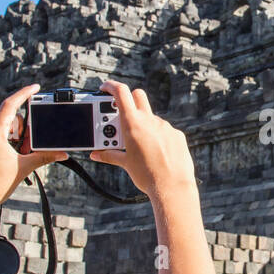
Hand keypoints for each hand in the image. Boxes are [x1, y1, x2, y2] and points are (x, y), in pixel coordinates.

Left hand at [0, 84, 67, 222]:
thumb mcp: (22, 169)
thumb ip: (43, 157)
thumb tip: (62, 153)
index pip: (10, 105)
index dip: (24, 94)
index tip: (35, 88)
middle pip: (10, 119)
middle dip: (25, 128)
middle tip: (33, 145)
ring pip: (3, 129)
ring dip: (17, 137)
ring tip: (22, 155)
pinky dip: (8, 142)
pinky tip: (13, 157)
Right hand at [89, 80, 196, 198]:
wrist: (172, 187)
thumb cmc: (146, 175)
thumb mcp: (125, 163)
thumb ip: (109, 155)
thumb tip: (96, 154)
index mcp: (133, 124)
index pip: (121, 93)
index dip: (111, 86)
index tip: (105, 88)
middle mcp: (150, 120)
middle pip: (137, 96)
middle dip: (127, 100)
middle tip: (120, 116)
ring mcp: (165, 126)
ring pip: (151, 117)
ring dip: (142, 124)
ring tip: (138, 145)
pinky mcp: (177, 135)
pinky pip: (164, 130)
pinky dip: (157, 136)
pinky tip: (156, 152)